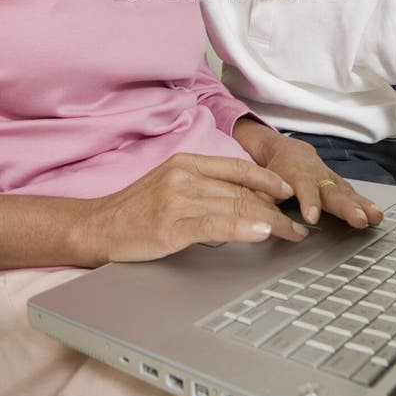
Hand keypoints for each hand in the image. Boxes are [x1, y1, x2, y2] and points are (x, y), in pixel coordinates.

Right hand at [79, 152, 308, 264]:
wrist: (97, 226)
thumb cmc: (134, 210)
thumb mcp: (171, 187)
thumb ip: (204, 189)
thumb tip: (243, 201)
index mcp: (187, 162)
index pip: (238, 169)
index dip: (268, 180)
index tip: (288, 192)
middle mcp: (185, 175)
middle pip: (243, 191)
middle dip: (275, 209)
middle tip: (297, 224)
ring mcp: (178, 198)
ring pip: (236, 207)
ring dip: (270, 223)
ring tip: (291, 234)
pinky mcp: (172, 224)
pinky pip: (217, 225)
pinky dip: (244, 229)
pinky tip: (262, 233)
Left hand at [233, 119, 382, 228]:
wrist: (285, 150)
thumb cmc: (272, 170)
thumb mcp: (260, 181)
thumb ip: (260, 199)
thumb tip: (256, 218)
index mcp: (295, 175)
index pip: (303, 188)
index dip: (309, 202)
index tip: (312, 218)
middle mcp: (317, 176)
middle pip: (332, 192)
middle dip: (346, 207)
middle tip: (359, 219)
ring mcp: (330, 180)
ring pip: (346, 193)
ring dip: (361, 206)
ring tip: (375, 217)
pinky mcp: (339, 185)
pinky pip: (353, 195)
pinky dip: (365, 205)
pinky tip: (378, 215)